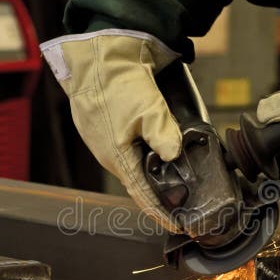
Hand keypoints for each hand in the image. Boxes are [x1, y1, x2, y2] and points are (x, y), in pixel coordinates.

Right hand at [41, 30, 182, 231]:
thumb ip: (164, 135)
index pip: (141, 194)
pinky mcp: (103, 128)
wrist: (99, 55)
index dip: (160, 211)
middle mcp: (107, 154)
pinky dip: (142, 158)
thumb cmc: (119, 82)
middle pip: (136, 182)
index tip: (176, 224)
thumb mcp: (149, 109)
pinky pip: (125, 151)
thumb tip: (174, 155)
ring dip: (150, 175)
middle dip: (157, 196)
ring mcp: (103, 141)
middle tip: (180, 205)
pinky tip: (155, 155)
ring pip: (131, 166)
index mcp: (116, 155)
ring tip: (171, 183)